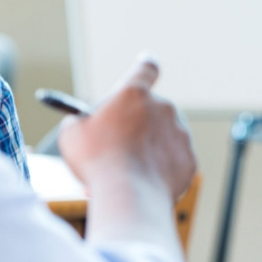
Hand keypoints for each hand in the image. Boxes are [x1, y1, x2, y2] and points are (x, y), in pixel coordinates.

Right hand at [57, 56, 195, 201]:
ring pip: (161, 139)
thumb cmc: (97, 161)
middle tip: (119, 144)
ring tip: (124, 173)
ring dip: (146, 151)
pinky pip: (171, 162)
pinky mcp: (189, 160)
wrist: (129, 196)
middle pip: (151, 111)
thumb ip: (80, 122)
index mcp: (135, 93)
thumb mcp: (72, 134)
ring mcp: (180, 134)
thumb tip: (82, 124)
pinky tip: (140, 183)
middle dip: (137, 126)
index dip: (145, 67)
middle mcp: (163, 108)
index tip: (146, 65)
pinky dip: (159, 171)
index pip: (146, 68)